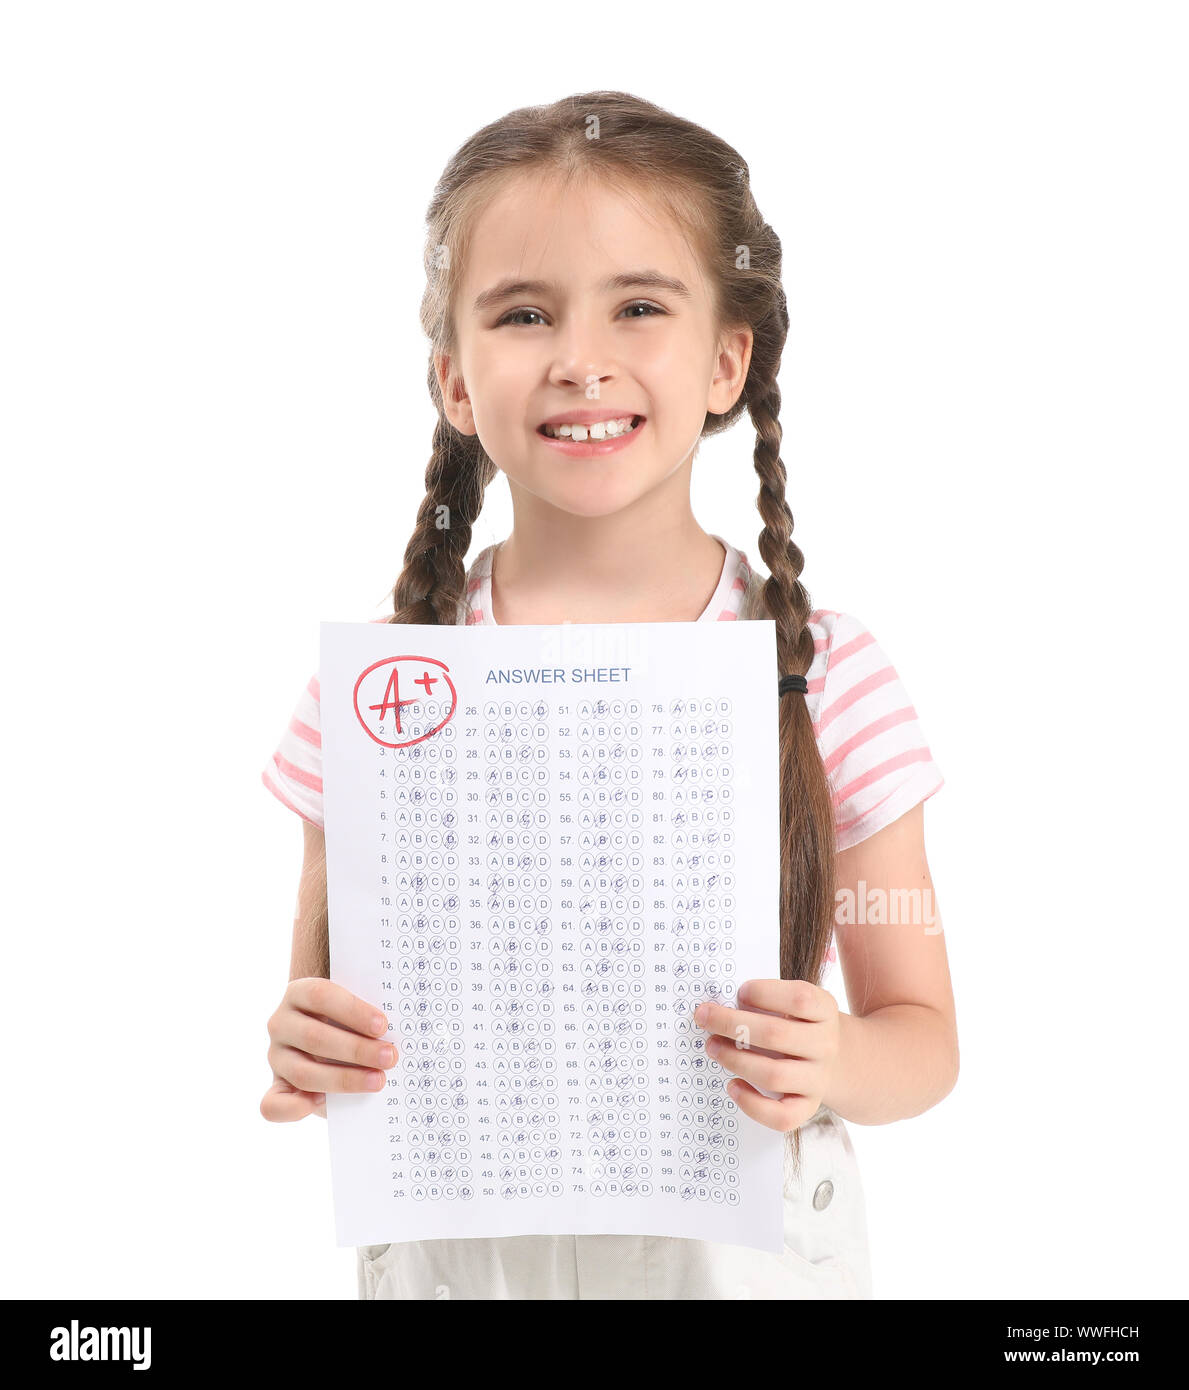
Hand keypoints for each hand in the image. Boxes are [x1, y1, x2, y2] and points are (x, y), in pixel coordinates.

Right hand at [260, 977, 398, 1122]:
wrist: (328, 1041)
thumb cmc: (347, 1021)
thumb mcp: (351, 1011)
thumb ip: (362, 1019)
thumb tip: (389, 1037)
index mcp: (299, 993)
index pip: (320, 995)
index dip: (352, 1010)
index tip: (382, 1025)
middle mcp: (281, 1023)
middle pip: (314, 1037)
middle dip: (357, 1049)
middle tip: (389, 1057)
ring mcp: (276, 1057)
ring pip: (302, 1072)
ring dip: (343, 1080)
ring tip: (377, 1081)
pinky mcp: (275, 1087)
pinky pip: (273, 1105)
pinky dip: (294, 1109)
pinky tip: (320, 1103)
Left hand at [692, 979, 841, 1132]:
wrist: (838, 1058)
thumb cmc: (799, 1023)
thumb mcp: (794, 1003)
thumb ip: (766, 1000)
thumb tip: (720, 1008)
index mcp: (824, 1010)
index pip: (799, 999)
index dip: (764, 993)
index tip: (739, 993)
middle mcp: (826, 1045)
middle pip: (777, 1035)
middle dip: (732, 1024)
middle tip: (705, 1016)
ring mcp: (818, 1079)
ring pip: (774, 1075)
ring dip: (735, 1060)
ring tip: (712, 1047)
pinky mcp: (808, 1106)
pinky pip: (782, 1116)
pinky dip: (752, 1104)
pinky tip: (733, 1085)